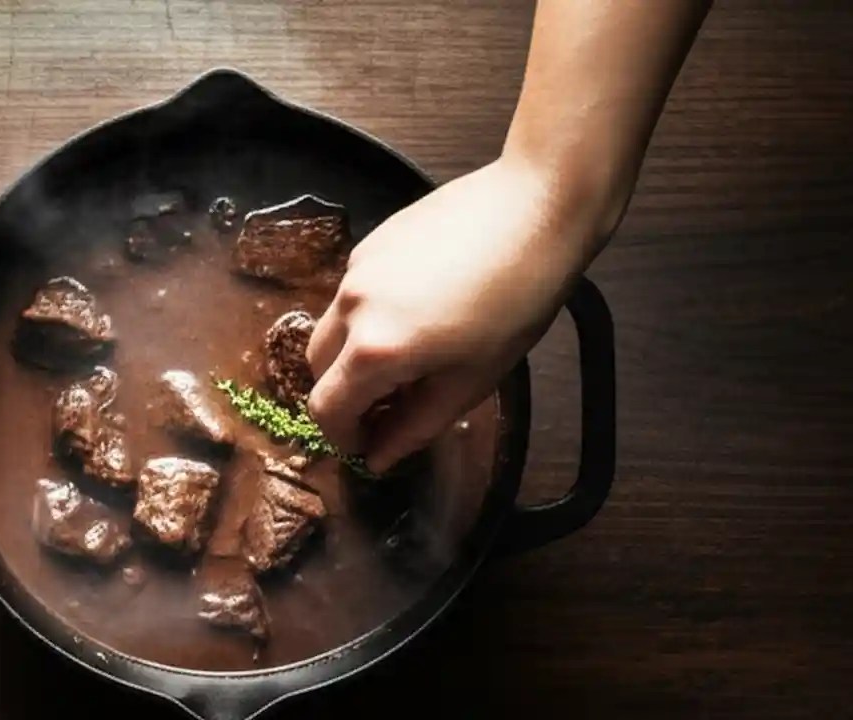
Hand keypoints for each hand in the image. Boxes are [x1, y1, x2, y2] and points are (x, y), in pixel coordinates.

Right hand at [305, 156, 606, 473]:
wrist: (534, 209)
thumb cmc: (517, 303)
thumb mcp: (471, 381)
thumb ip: (415, 426)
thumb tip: (377, 458)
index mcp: (375, 350)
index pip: (326, 410)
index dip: (342, 437)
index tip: (370, 444)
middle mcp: (351, 307)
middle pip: (318, 368)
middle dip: (344, 394)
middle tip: (391, 404)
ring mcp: (356, 269)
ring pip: (333, 327)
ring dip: (355, 352)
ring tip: (412, 352)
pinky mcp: (370, 243)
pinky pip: (353, 293)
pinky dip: (370, 315)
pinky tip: (422, 307)